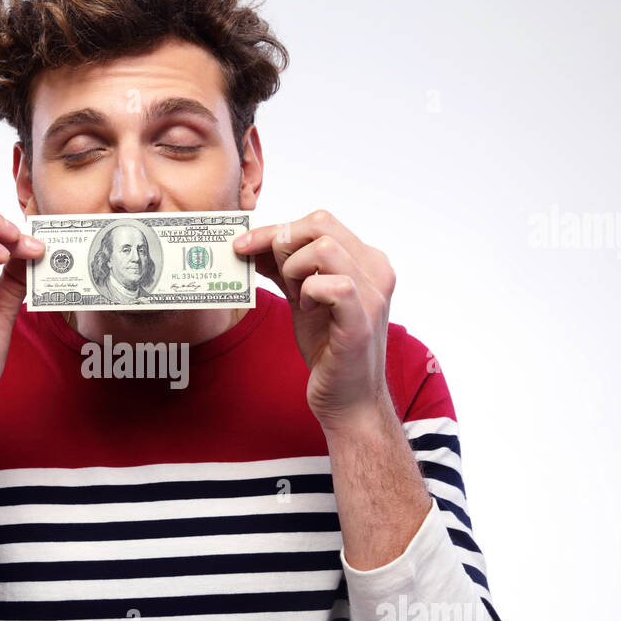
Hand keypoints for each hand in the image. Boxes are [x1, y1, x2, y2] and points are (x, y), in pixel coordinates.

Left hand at [233, 209, 395, 429]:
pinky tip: (307, 310)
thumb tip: (253, 244)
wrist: (347, 399)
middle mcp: (376, 270)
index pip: (319, 222)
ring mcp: (373, 294)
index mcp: (365, 260)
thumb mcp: (303, 299)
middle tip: (270, 274)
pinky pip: (333, 284)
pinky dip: (309, 292)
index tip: (244, 244)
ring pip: (325, 247)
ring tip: (297, 296)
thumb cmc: (329, 349)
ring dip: (295, 269)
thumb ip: (286, 270)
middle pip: (320, 224)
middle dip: (280, 243)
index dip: (277, 229)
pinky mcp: (362, 320)